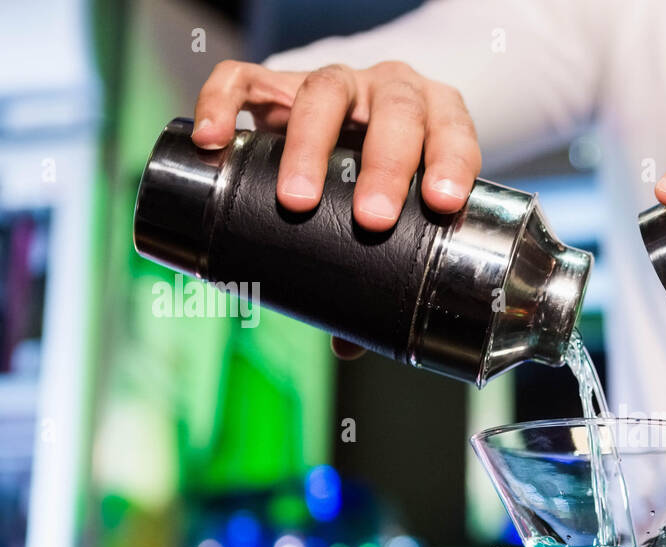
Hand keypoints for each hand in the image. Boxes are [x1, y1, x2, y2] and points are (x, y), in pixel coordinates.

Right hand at [193, 60, 482, 357]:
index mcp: (436, 119)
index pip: (452, 133)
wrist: (349, 122)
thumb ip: (384, 270)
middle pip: (393, 112)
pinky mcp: (277, 83)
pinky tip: (214, 139)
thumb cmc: (384, 181)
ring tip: (296, 201)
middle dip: (384, 166)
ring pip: (324, 93)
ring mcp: (335, 83)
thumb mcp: (398, 216)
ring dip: (310, 146)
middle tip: (372, 220)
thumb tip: (350, 345)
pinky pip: (246, 81)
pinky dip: (225, 103)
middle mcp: (389, 91)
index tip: (441, 202)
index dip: (451, 163)